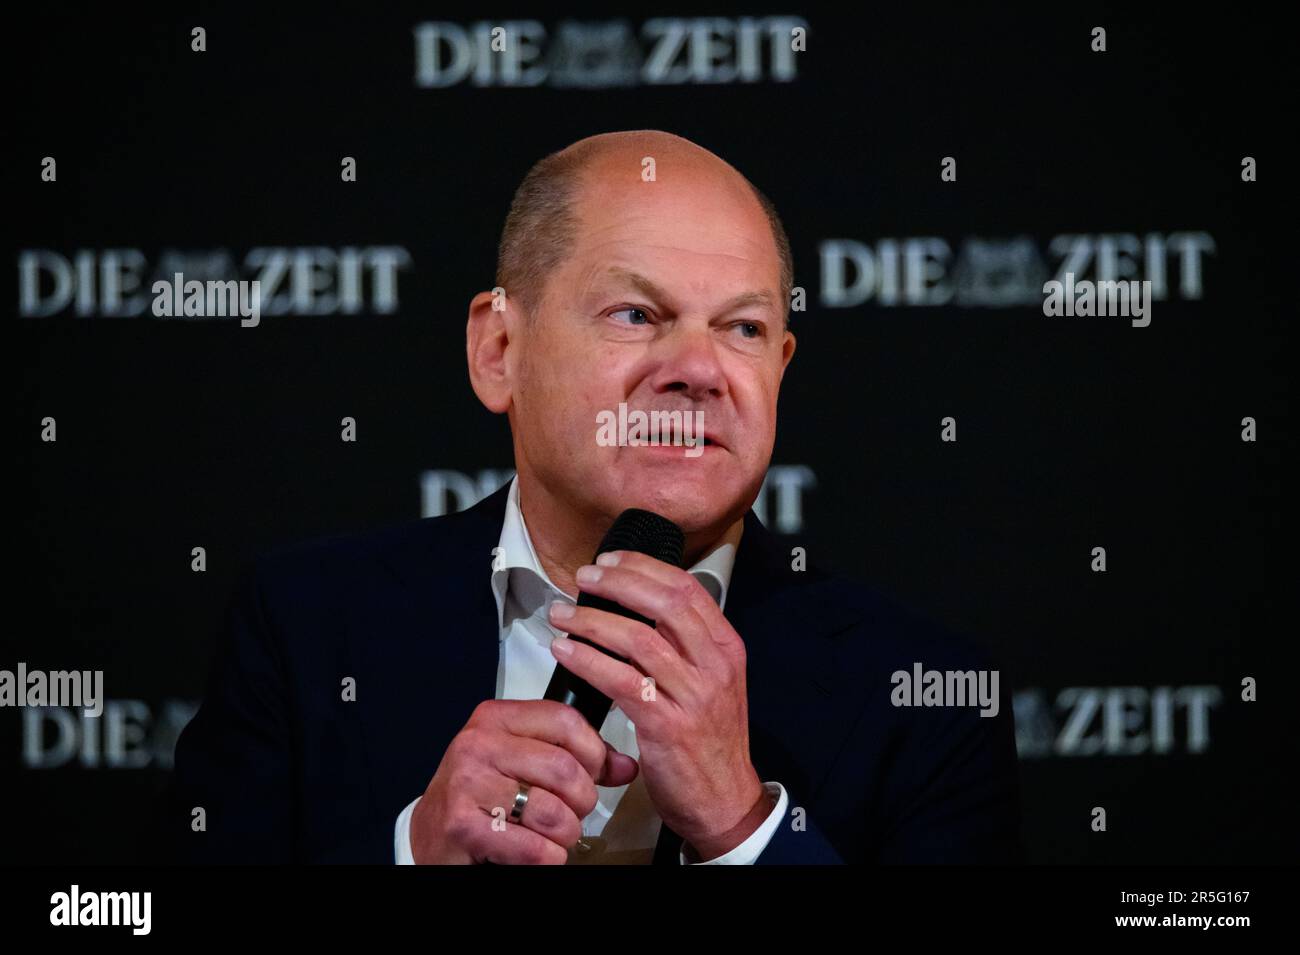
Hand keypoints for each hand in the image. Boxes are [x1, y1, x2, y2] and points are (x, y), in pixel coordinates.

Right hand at [409, 699, 637, 863]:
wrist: (432, 835)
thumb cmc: (482, 797)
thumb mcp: (524, 763)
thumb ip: (576, 759)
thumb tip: (625, 766)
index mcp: (495, 718)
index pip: (565, 721)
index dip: (594, 752)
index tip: (595, 772)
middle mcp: (477, 743)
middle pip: (564, 769)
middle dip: (582, 801)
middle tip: (571, 813)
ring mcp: (466, 783)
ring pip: (553, 812)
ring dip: (565, 834)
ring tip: (553, 835)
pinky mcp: (462, 825)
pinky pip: (534, 848)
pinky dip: (547, 858)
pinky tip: (536, 853)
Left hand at [547, 550, 772, 860]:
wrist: (725, 801)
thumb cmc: (708, 740)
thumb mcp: (711, 681)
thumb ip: (684, 644)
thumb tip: (636, 606)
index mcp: (726, 647)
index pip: (686, 587)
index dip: (644, 567)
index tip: (610, 560)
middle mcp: (715, 665)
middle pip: (664, 603)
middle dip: (617, 583)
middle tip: (583, 579)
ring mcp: (694, 695)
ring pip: (638, 638)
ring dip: (591, 620)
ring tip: (561, 615)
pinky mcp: (668, 725)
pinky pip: (621, 681)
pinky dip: (587, 660)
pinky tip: (565, 652)